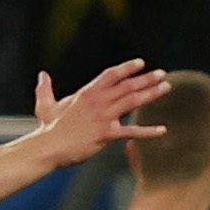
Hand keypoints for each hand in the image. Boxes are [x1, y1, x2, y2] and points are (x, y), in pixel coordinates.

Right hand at [30, 60, 171, 167]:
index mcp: (87, 93)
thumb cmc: (48, 128)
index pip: (111, 75)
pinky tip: (163, 130)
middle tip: (162, 74)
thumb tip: (42, 75)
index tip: (141, 63)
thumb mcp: (46, 104)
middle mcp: (98, 101)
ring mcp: (103, 116)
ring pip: (132, 101)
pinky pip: (131, 131)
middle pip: (127, 85)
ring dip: (151, 93)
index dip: (127, 68)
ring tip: (166, 88)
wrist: (48, 146)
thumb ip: (45, 88)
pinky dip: (148, 131)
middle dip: (146, 78)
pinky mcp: (106, 134)